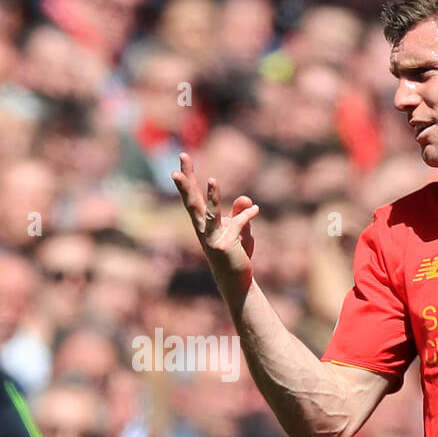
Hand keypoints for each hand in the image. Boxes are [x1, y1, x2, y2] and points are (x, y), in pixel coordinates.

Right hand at [171, 152, 259, 289]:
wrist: (237, 281)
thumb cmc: (236, 254)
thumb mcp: (240, 229)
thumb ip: (241, 213)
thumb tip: (248, 200)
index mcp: (202, 223)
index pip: (192, 196)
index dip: (188, 176)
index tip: (183, 155)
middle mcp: (202, 229)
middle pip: (192, 202)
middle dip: (186, 181)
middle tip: (181, 159)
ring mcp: (212, 238)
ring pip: (210, 214)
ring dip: (212, 197)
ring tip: (213, 180)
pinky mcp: (224, 246)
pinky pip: (238, 225)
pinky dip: (247, 216)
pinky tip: (256, 209)